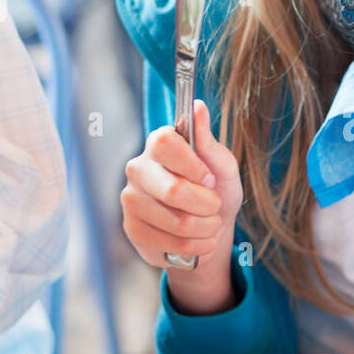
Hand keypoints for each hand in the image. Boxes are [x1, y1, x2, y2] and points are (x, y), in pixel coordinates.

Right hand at [121, 100, 242, 274]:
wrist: (210, 228)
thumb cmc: (215, 190)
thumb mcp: (222, 166)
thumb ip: (209, 141)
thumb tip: (198, 107)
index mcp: (159, 144)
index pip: (165, 144)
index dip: (193, 166)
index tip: (209, 179)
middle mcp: (138, 169)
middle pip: (173, 190)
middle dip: (207, 204)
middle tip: (215, 206)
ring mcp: (131, 200)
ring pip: (176, 221)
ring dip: (206, 228)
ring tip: (211, 224)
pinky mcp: (133, 229)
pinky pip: (171, 244)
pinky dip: (197, 246)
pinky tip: (200, 240)